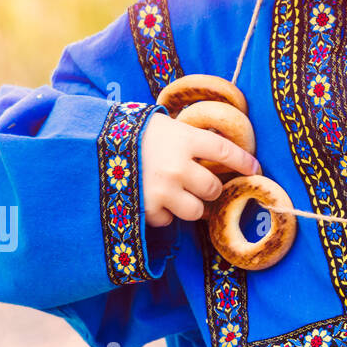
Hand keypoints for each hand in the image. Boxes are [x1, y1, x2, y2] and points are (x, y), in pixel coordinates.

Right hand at [141, 111, 260, 226]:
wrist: (91, 144)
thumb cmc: (135, 133)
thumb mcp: (167, 126)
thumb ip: (192, 139)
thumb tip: (223, 153)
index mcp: (185, 139)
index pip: (226, 152)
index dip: (244, 162)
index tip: (255, 169)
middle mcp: (178, 166)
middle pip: (213, 188)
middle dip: (210, 188)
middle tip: (202, 184)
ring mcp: (162, 190)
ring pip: (196, 210)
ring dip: (192, 205)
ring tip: (180, 195)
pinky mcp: (146, 209)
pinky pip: (169, 220)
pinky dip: (165, 213)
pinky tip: (154, 199)